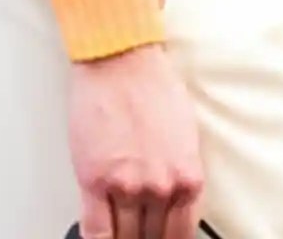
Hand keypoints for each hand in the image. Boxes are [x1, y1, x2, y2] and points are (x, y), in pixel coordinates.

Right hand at [68, 45, 203, 238]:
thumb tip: (170, 202)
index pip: (181, 234)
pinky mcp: (95, 180)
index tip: (161, 238)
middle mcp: (160, 187)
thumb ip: (179, 175)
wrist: (121, 61)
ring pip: (125, 237)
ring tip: (119, 230)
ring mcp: (127, 187)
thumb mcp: (185, 137)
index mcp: (187, 179)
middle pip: (152, 238)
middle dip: (145, 238)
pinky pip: (96, 231)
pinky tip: (100, 238)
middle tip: (140, 231)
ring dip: (122, 238)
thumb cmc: (152, 86)